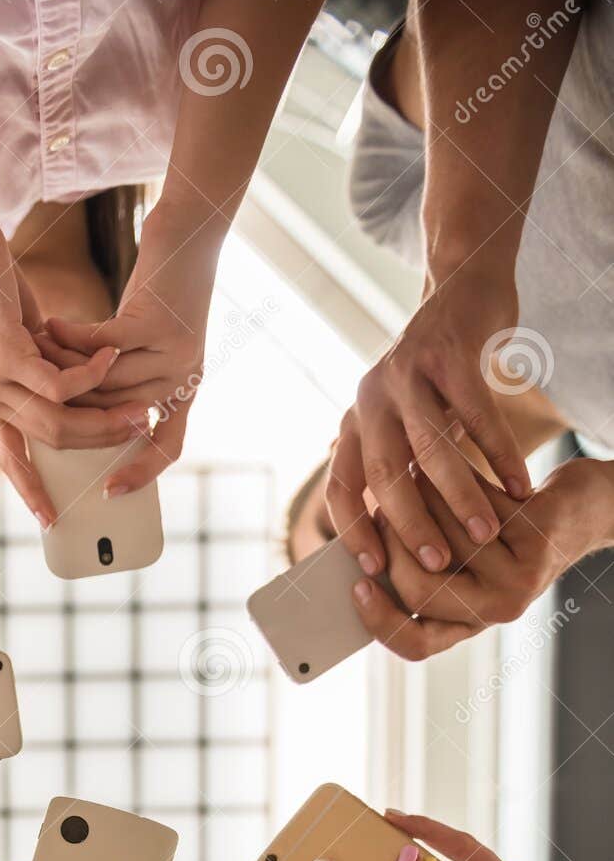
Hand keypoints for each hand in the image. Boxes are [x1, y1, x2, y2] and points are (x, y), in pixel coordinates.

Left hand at [0, 223, 150, 521]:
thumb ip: (44, 369)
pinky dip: (92, 374)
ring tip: (138, 406)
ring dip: (105, 416)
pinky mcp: (5, 356)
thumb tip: (80, 392)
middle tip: (139, 432)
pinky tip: (111, 356)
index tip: (51, 521)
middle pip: (54, 441)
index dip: (32, 491)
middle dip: (101, 443)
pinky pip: (60, 383)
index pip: (13, 461)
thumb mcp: (22, 339)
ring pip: (60, 420)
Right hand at [40, 207, 217, 493]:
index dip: (140, 474)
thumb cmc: (160, 295)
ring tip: (33, 352)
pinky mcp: (160, 325)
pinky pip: (103, 344)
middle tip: (31, 390)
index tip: (108, 492)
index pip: (167, 450)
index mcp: (183, 394)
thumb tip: (77, 419)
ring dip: (62, 365)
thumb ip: (123, 383)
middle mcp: (184, 380)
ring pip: (104, 381)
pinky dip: (71, 336)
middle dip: (68, 402)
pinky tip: (48, 326)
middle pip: (114, 412)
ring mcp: (176, 355)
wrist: (189, 236)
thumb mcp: (145, 348)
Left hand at [327, 267, 530, 572]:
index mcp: (356, 421)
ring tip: (485, 534)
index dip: (353, 530)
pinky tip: (520, 484)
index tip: (374, 570)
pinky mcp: (449, 353)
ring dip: (460, 497)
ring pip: (431, 449)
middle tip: (439, 566)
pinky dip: (500, 453)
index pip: (341, 486)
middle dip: (411, 527)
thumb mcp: (406, 420)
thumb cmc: (440, 374)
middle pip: (384, 475)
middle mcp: (370, 398)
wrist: (465, 290)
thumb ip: (398, 467)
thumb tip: (389, 533)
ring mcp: (407, 372)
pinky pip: (476, 414)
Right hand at [352, 458, 613, 661]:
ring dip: (418, 502)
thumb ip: (420, 572)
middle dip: (392, 543)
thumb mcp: (462, 561)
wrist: (577, 508)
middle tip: (381, 510)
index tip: (358, 585)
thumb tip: (358, 561)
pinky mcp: (537, 542)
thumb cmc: (506, 532)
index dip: (380, 620)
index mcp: (470, 622)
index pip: (415, 645)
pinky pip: (472, 511)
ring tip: (411, 476)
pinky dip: (453, 484)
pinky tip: (447, 464)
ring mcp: (520, 581)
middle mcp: (496, 611)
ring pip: (444, 542)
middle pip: (420, 589)